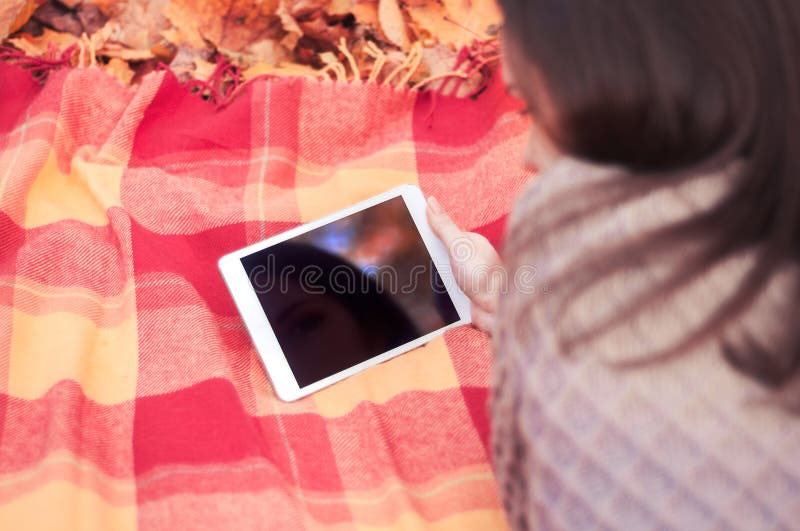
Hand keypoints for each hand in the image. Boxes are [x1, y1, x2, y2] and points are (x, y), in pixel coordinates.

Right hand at [426, 196, 503, 333]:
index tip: (408, 231)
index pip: (441, 232)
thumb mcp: (459, 247)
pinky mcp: (463, 298)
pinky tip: (431, 300)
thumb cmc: (485, 277)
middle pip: (437, 256)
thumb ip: (444, 227)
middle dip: (426, 261)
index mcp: (470, 242)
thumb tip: (430, 202)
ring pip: (438, 277)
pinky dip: (436, 298)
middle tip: (415, 265)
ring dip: (431, 283)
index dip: (425, 232)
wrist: (500, 313)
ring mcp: (466, 279)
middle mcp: (468, 260)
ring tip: (424, 285)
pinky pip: (443, 296)